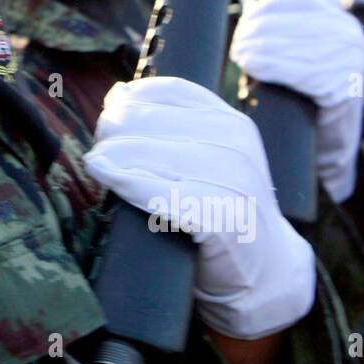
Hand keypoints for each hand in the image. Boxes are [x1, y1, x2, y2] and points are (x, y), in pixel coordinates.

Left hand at [86, 76, 316, 339]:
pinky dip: (128, 183)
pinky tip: (106, 176)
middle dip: (115, 131)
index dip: (131, 100)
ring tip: (97, 164)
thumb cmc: (222, 212)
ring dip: (114, 158)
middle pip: (153, 121)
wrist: (266, 271)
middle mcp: (236, 145)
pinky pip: (161, 192)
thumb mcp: (206, 159)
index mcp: (232, 124)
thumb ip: (171, 128)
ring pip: (152, 155)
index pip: (170, 92)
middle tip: (100, 149)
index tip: (110, 114)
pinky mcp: (224, 217)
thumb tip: (119, 93)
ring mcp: (234, 180)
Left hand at [230, 0, 363, 202]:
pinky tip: (254, 69)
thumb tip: (246, 11)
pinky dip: (277, 69)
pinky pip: (307, 72)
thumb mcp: (290, 52)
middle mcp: (351, 36)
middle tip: (237, 47)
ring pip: (299, 47)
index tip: (244, 23)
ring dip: (264, 50)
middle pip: (296, 24)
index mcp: (337, 20)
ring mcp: (353, 62)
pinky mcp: (348, 87)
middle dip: (261, 33)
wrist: (325, 144)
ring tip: (240, 57)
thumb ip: (278, 30)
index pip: (298, 2)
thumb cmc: (298, 96)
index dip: (266, 11)